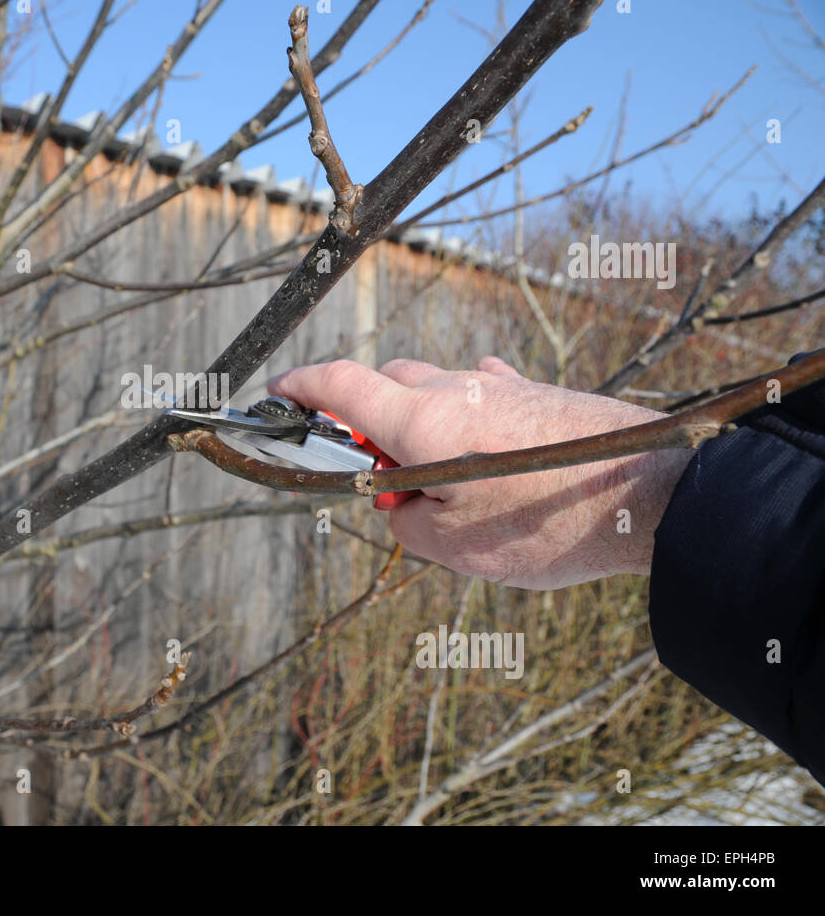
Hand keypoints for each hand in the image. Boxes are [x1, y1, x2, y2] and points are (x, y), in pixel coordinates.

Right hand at [267, 357, 695, 588]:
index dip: (299, 386)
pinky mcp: (540, 394)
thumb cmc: (547, 522)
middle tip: (375, 475)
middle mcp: (455, 390)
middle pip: (385, 383)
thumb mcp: (454, 549)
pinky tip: (478, 432)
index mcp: (420, 421)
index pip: (340, 386)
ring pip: (434, 386)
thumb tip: (403, 504)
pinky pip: (482, 388)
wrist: (656, 493)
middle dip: (362, 418)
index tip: (275, 392)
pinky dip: (463, 409)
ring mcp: (501, 386)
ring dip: (415, 418)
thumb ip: (407, 522)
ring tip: (433, 473)